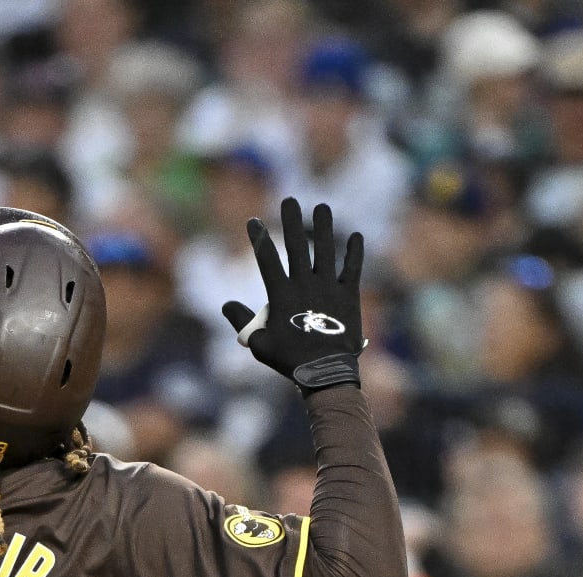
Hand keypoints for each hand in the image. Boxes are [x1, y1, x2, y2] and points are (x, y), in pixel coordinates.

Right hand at [221, 198, 363, 392]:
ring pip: (325, 250)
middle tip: (290, 200)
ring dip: (324, 227)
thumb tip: (226, 305)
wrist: (325, 371)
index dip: (259, 238)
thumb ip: (242, 321)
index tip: (253, 221)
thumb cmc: (289, 359)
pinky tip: (356, 236)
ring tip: (322, 207)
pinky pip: (352, 269)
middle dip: (291, 220)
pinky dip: (354, 253)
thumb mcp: (258, 343)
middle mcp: (304, 284)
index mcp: (281, 294)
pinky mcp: (348, 295)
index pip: (267, 259)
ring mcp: (328, 287)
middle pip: (297, 245)